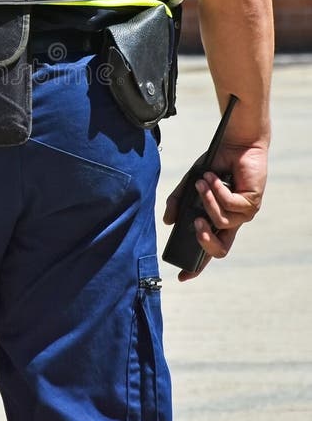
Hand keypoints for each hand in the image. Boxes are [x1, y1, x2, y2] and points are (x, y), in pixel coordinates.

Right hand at [163, 143, 266, 281]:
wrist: (234, 143)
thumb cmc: (214, 164)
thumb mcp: (190, 185)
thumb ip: (178, 202)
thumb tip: (168, 222)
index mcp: (217, 220)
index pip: (208, 249)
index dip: (197, 266)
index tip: (182, 277)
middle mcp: (232, 221)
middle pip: (221, 248)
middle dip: (206, 241)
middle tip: (196, 223)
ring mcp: (244, 213)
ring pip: (222, 221)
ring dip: (208, 201)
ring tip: (203, 182)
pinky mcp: (252, 203)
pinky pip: (231, 205)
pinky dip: (218, 191)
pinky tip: (215, 177)